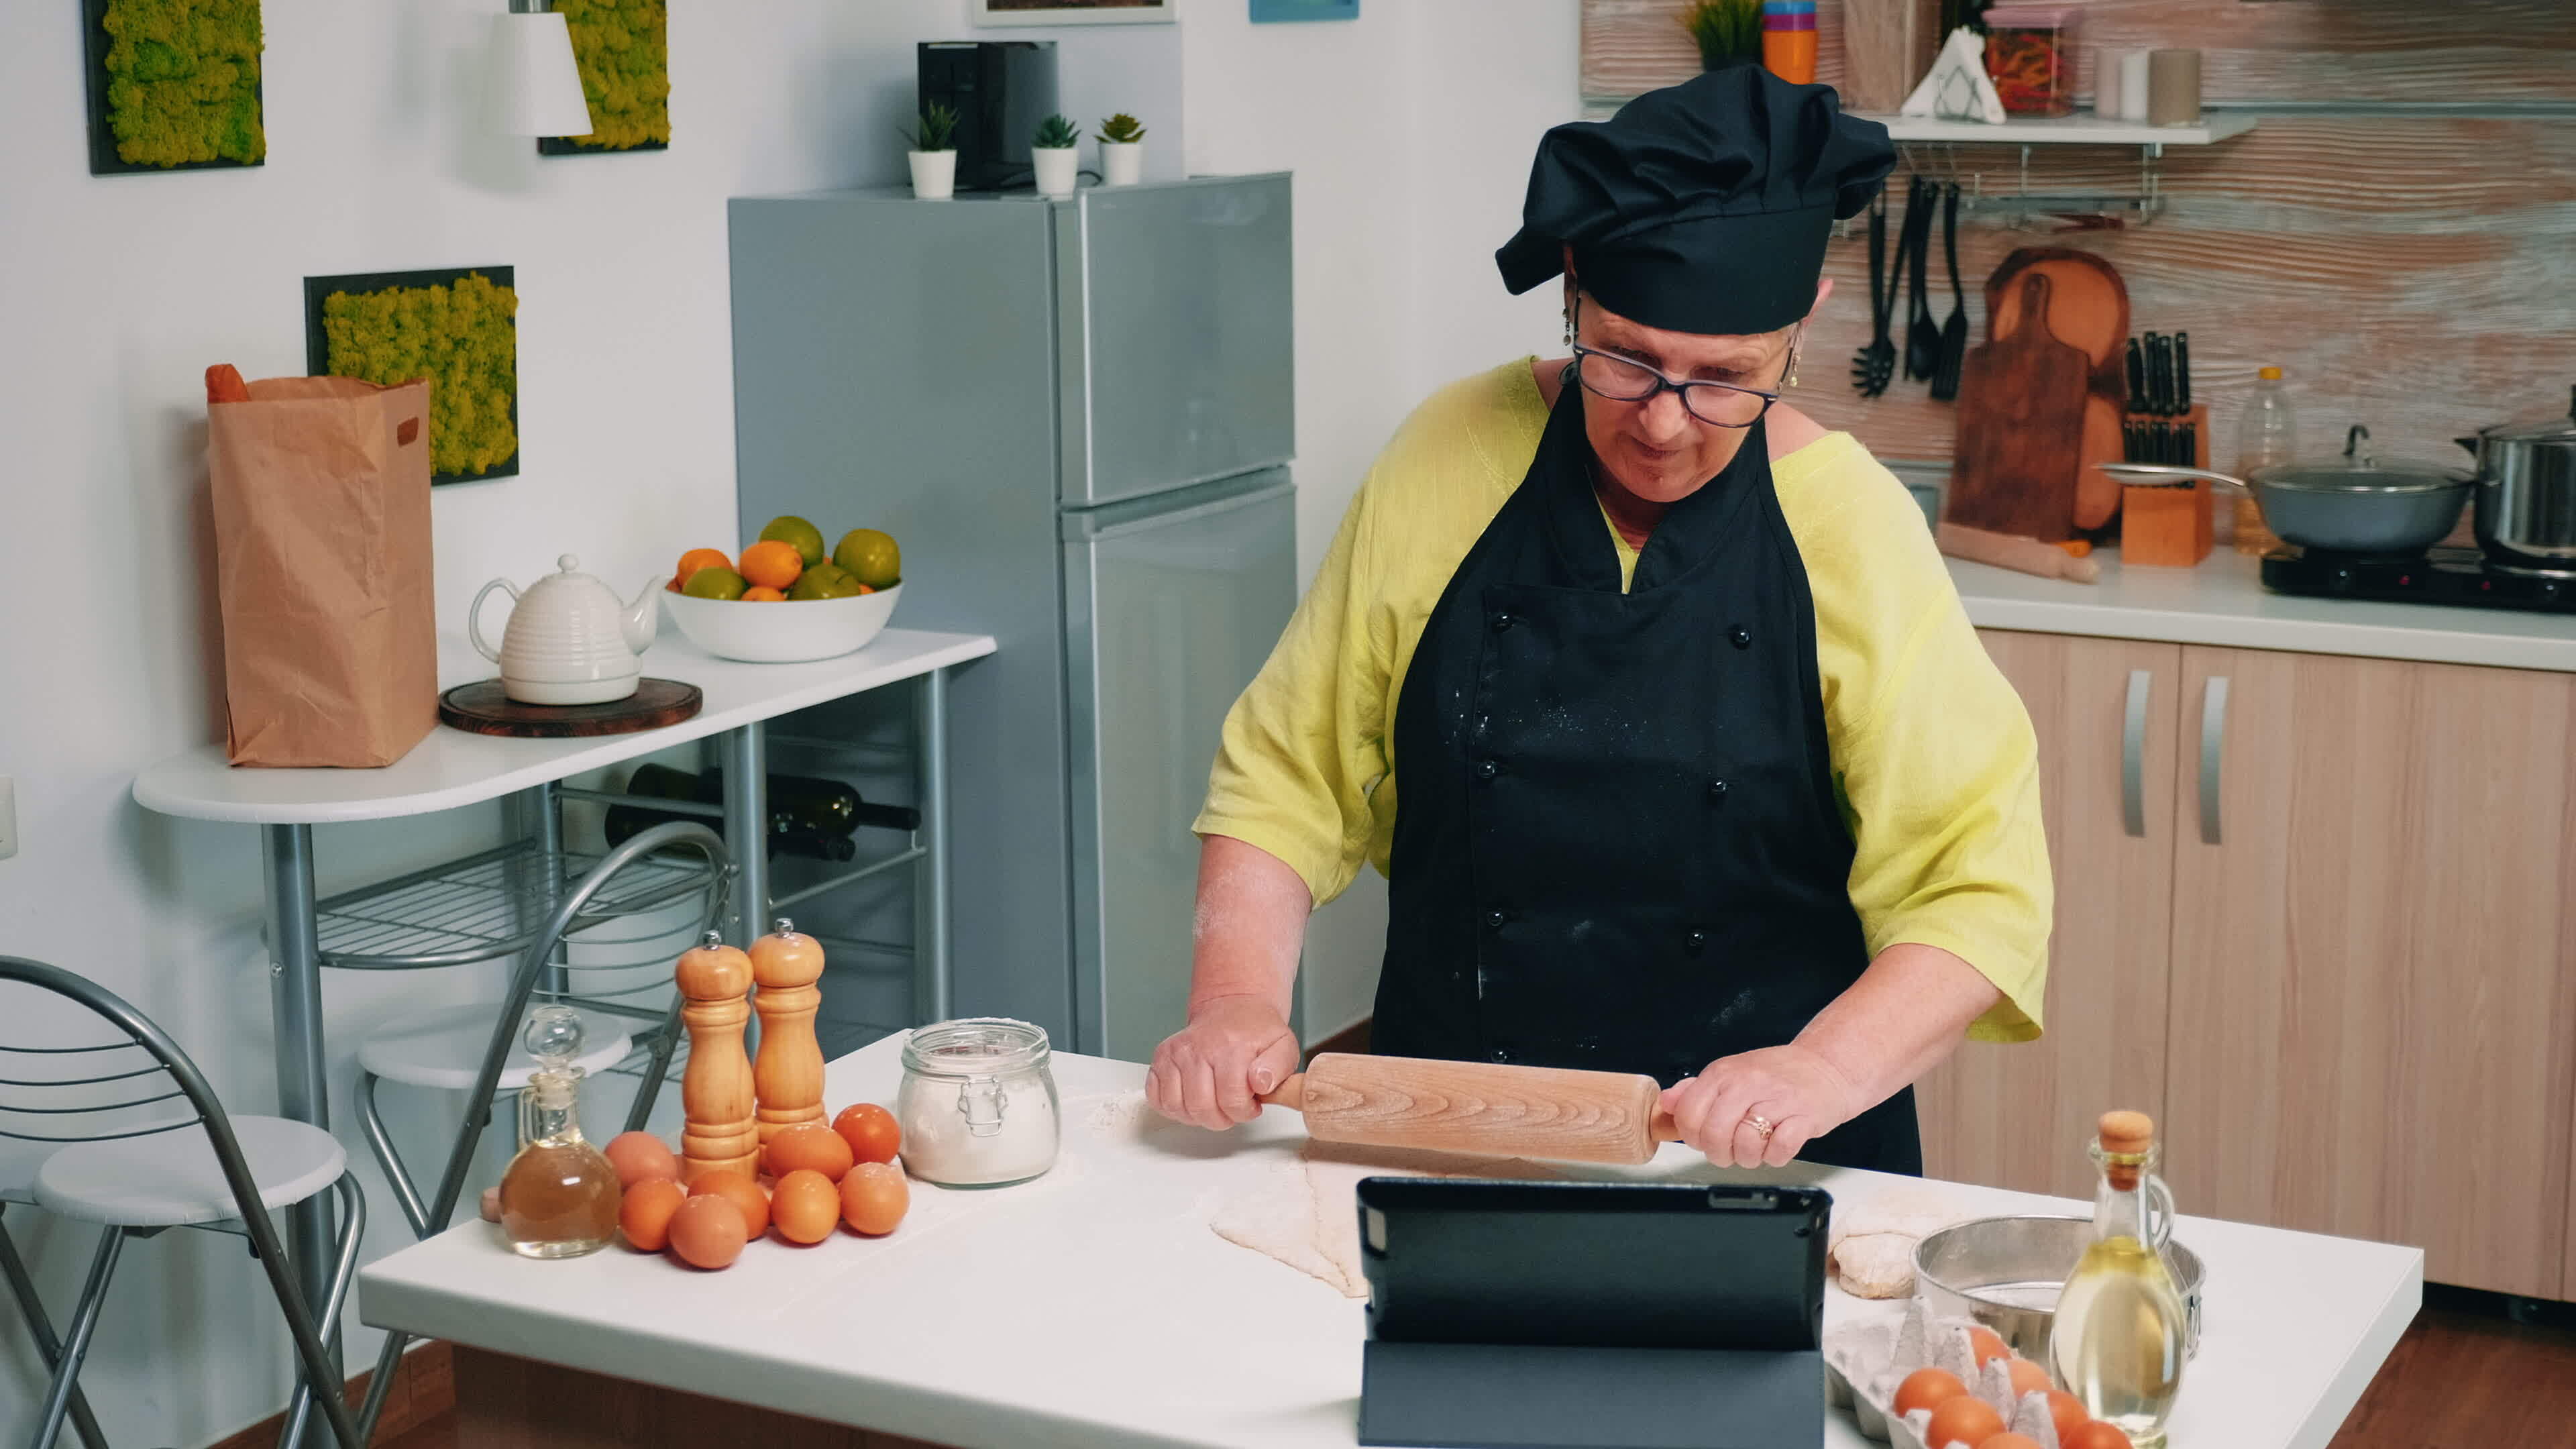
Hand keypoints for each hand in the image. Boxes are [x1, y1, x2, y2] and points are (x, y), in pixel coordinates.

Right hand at [1145, 994, 1301, 1131]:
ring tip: (1214, 1102)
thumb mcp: (1283, 1046)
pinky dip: (1173, 1107)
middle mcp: (1198, 1048)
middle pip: (1201, 1108)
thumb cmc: (1256, 1032)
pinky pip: (1156, 1098)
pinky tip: (1192, 1098)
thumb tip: (1260, 1083)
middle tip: (1232, 1107)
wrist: (1232, 1006)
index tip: (1251, 1105)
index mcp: (1230, 1047)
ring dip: (1197, 1115)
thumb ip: (1278, 1068)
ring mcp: (1175, 1053)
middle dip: (1221, 1118)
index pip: (1231, 1100)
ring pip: (1177, 1107)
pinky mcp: (1160, 1058)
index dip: (1244, 1112)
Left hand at [1659, 1044, 1866, 1168]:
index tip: (1705, 1137)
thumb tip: (1666, 1103)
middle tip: (1732, 1148)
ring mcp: (1777, 1100)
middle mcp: (1747, 1083)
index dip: (1693, 1136)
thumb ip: (1695, 1090)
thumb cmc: (1778, 1075)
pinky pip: (1779, 1151)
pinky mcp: (1804, 1118)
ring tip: (1758, 1145)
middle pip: (1713, 1135)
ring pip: (1744, 1146)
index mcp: (1723, 1073)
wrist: (1828, 1067)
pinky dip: (1776, 1156)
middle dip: (1719, 1153)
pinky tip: (1778, 1144)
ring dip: (1750, 1157)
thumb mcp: (1731, 1074)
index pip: (1688, 1115)